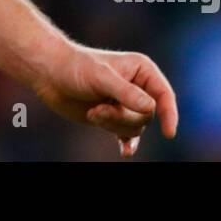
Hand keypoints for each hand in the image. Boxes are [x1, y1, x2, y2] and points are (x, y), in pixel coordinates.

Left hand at [32, 42, 178, 157]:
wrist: (50, 74)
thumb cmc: (75, 67)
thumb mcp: (101, 77)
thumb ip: (126, 93)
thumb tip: (151, 109)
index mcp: (142, 70)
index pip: (164, 95)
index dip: (170, 114)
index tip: (169, 134)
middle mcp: (138, 87)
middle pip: (147, 116)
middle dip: (122, 117)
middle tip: (98, 110)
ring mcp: (125, 104)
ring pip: (134, 127)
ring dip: (112, 124)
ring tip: (93, 112)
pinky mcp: (112, 118)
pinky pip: (128, 136)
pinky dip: (127, 143)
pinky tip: (126, 152)